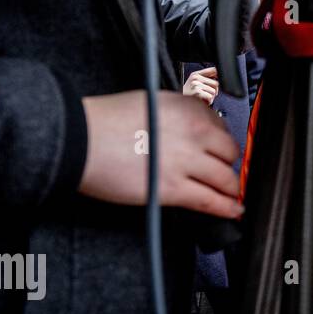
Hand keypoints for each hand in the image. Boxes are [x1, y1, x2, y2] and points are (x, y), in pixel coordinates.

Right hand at [78, 91, 242, 219]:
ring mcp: (186, 160)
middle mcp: (194, 131)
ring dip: (230, 188)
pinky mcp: (173, 188)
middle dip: (227, 164)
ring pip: (226, 178)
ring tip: (231, 195)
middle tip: (222, 171)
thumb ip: (179, 116)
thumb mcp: (153, 102)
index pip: (222, 126)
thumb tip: (194, 130)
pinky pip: (211, 200)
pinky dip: (227, 207)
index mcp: (188, 107)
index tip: (218, 149)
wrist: (80, 139)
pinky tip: (233, 210)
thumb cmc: (104, 122)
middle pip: (230, 152)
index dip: (220, 141)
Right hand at [183, 67, 218, 104]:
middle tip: (208, 94)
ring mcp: (196, 84)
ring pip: (214, 91)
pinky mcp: (197, 92)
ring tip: (203, 98)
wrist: (180, 103)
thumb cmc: (190, 94)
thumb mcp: (196, 83)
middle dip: (215, 90)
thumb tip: (219, 76)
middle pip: (216, 83)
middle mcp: (196, 78)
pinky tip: (203, 101)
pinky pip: (210, 96)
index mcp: (196, 74)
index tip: (220, 79)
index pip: (212, 70)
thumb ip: (206, 79)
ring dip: (211, 97)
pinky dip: (209, 101)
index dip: (219, 74)